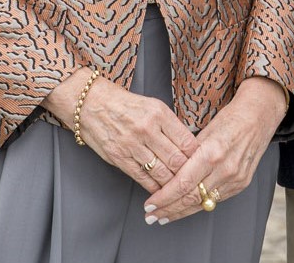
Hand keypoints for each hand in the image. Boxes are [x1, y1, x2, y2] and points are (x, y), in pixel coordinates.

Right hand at [44, 72, 198, 191]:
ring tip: (179, 188)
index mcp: (159, 113)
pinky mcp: (119, 157)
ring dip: (172, 183)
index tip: (201, 164)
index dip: (197, 157)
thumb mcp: (153, 106)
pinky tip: (160, 190)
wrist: (92, 103)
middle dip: (188, 173)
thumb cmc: (125, 104)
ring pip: (161, 172)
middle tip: (193, 181)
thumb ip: (170, 125)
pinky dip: (154, 187)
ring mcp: (132, 144)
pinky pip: (142, 178)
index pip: (187, 141)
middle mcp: (147, 129)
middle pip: (177, 159)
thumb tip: (189, 146)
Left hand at [143, 76, 288, 223]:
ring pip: (202, 204)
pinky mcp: (241, 184)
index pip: (182, 184)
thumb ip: (187, 154)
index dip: (164, 197)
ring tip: (163, 216)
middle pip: (191, 198)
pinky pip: (215, 199)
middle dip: (168, 209)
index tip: (148, 203)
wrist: (259, 117)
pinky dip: (198, 204)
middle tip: (150, 215)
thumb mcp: (203, 131)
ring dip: (181, 211)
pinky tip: (185, 207)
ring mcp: (235, 179)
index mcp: (212, 153)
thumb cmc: (229, 119)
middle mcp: (225, 169)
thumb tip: (167, 171)